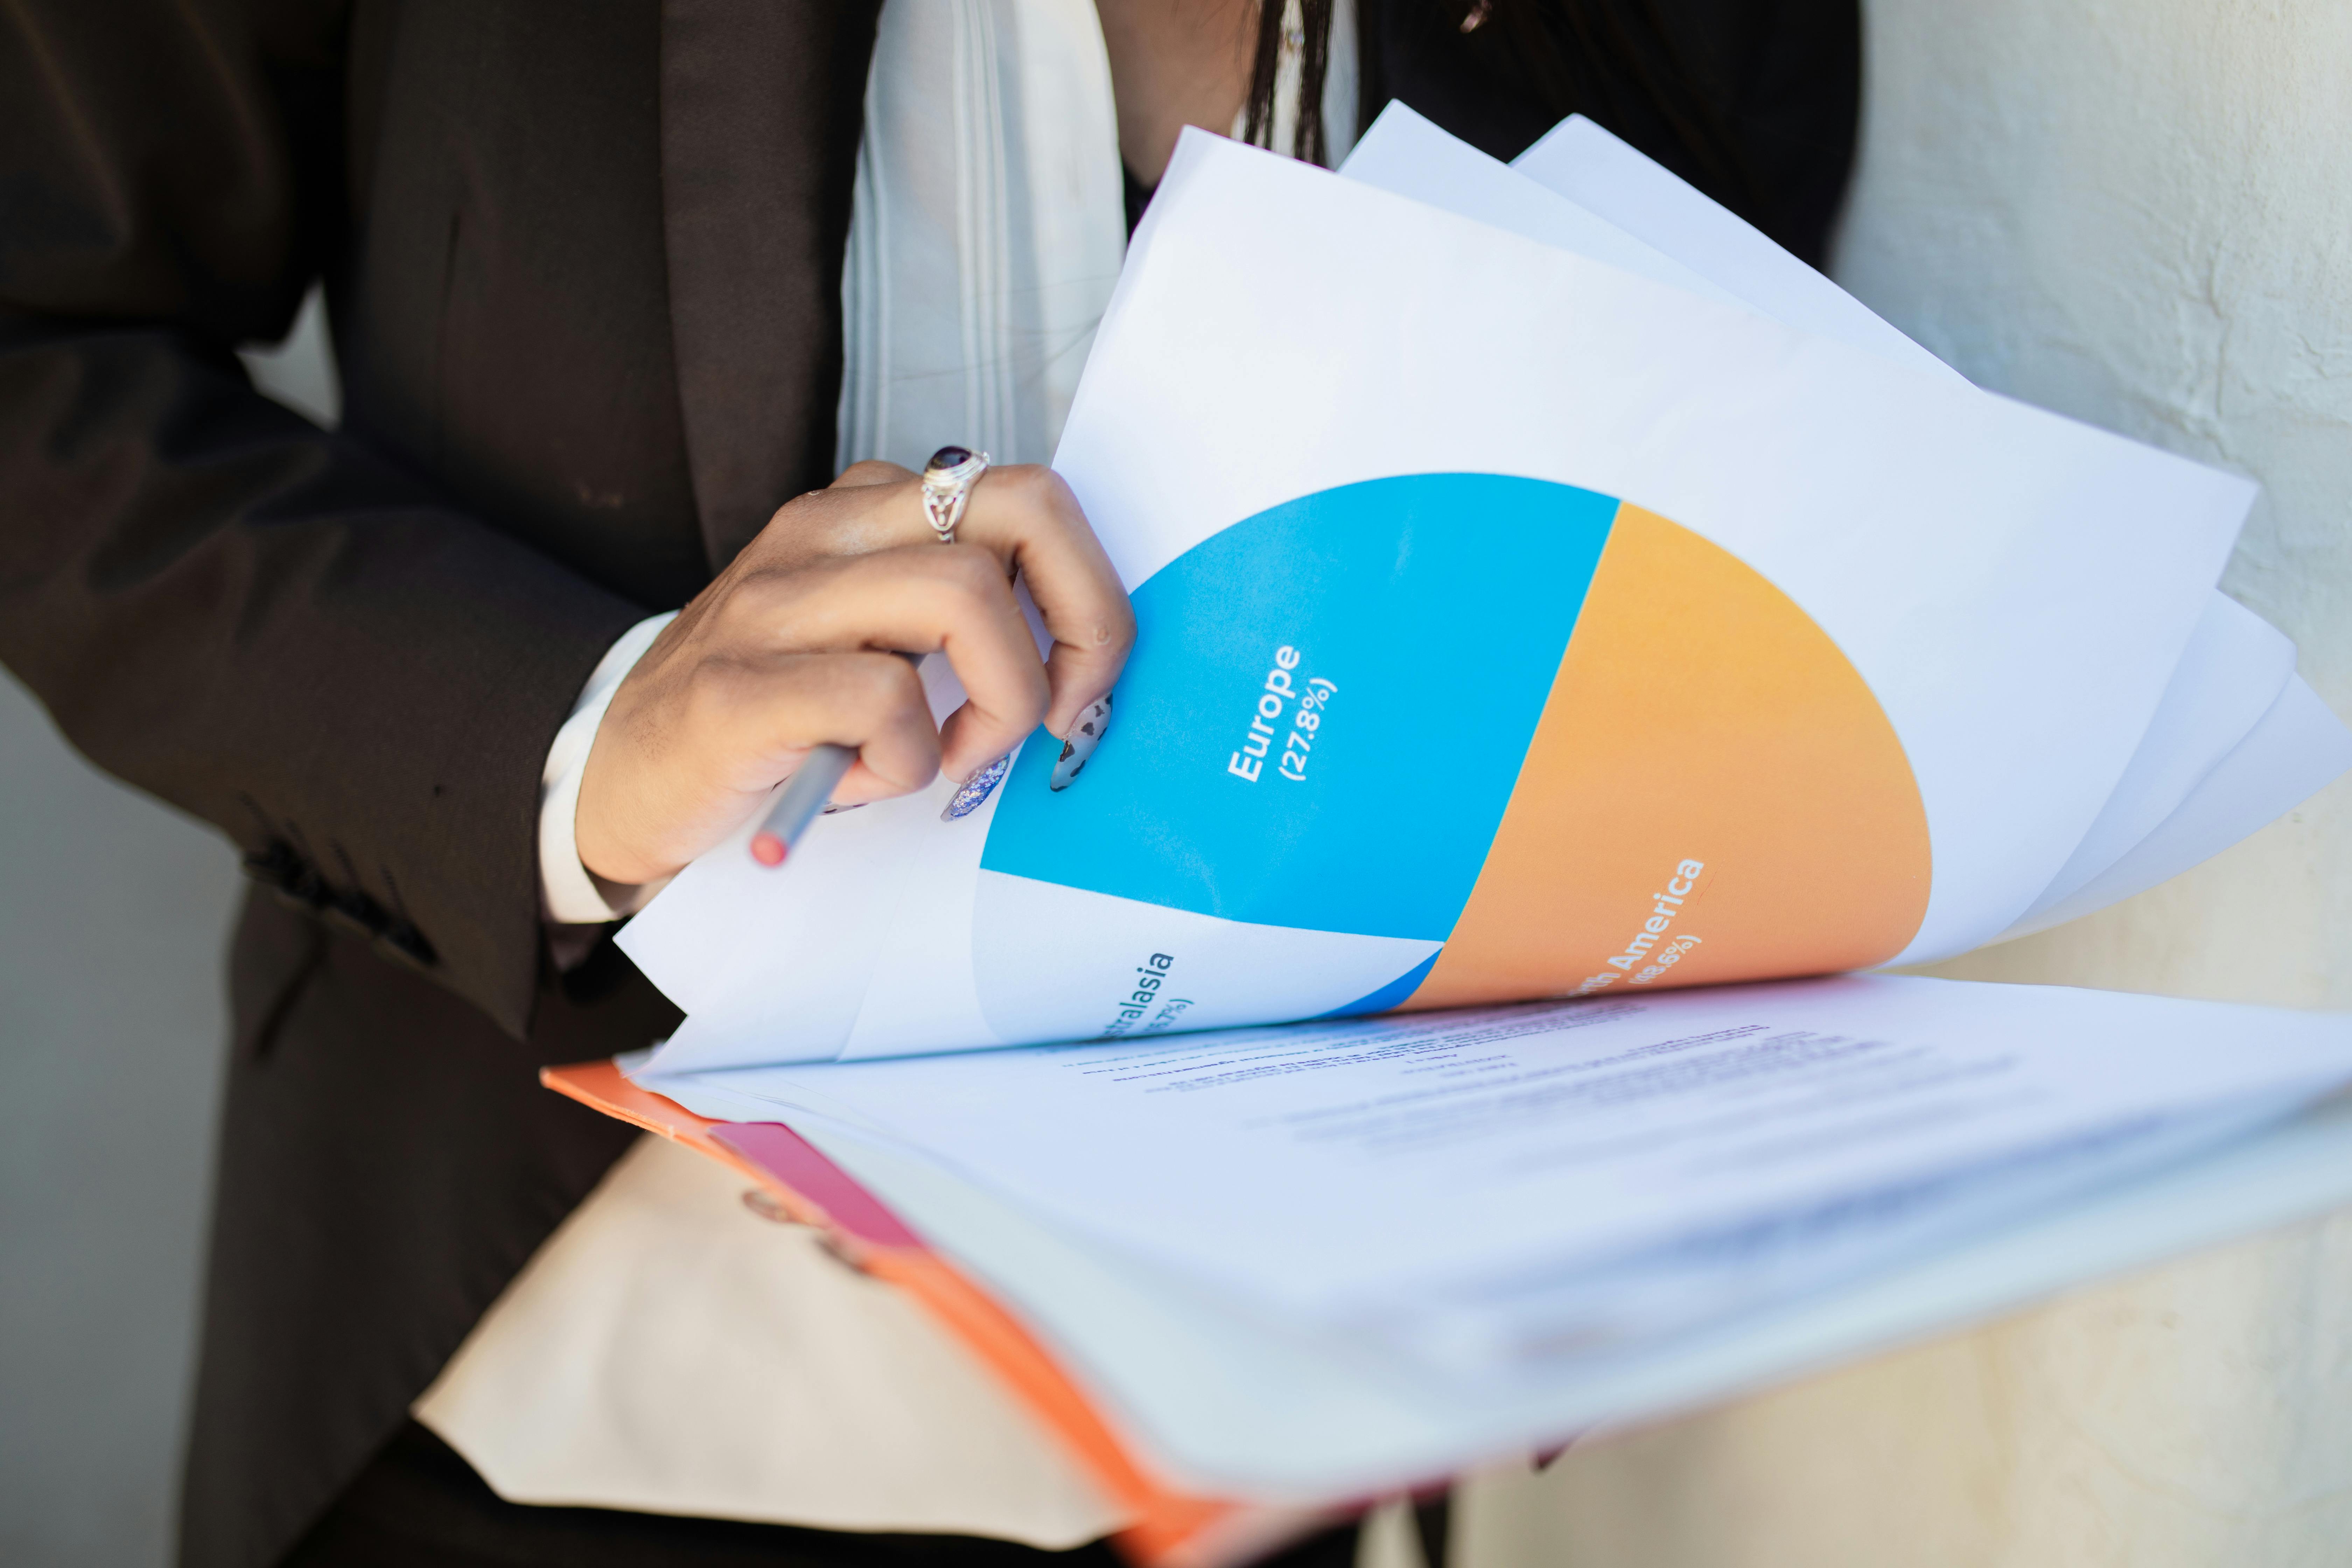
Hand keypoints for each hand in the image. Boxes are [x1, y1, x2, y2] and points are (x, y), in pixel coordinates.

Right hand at [575, 461, 1133, 889]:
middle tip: (1057, 714)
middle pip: (1021, 513)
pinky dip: (904, 761)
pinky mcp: (737, 689)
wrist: (622, 779)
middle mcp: (821, 535)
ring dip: (994, 705)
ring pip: (963, 597)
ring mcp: (774, 604)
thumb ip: (948, 612)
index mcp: (863, 513)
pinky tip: (860, 783)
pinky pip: (882, 700)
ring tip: (944, 758)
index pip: (1030, 495)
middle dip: (1083, 625)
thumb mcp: (868, 637)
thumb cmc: (770, 717)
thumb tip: (1074, 648)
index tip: (1080, 676)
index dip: (1091, 589)